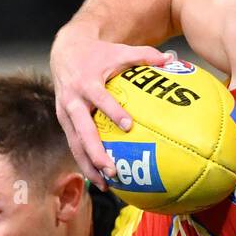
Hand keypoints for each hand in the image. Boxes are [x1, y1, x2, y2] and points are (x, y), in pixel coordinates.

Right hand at [49, 26, 173, 187]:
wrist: (64, 51)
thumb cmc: (97, 53)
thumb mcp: (118, 51)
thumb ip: (144, 55)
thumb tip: (171, 59)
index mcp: (86, 83)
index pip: (100, 99)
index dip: (112, 112)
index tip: (128, 126)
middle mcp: (73, 101)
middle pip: (82, 131)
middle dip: (96, 153)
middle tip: (112, 170)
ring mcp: (65, 114)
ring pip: (75, 145)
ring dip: (89, 166)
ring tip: (106, 185)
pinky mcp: (63, 122)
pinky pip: (74, 146)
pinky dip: (85, 163)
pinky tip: (100, 179)